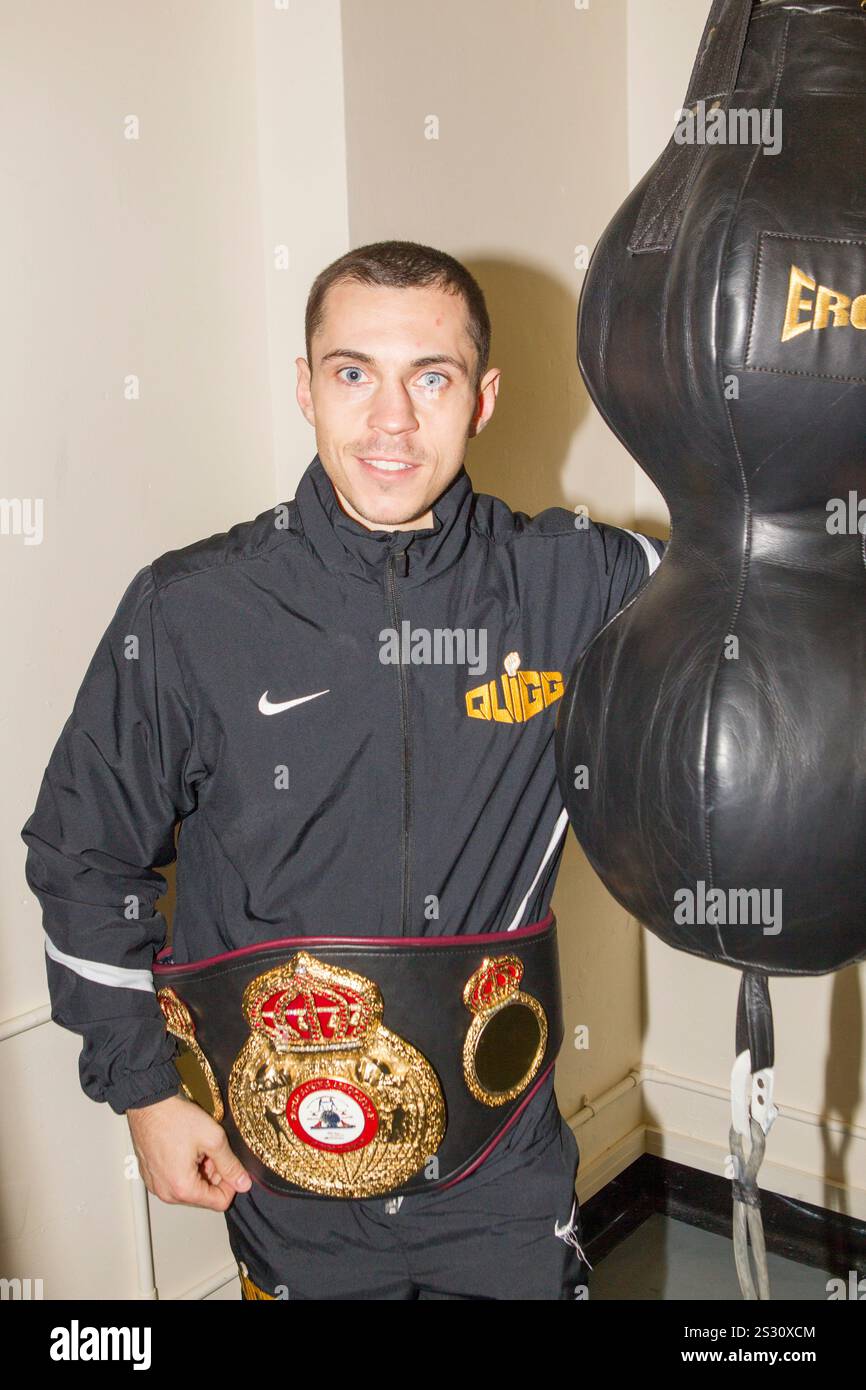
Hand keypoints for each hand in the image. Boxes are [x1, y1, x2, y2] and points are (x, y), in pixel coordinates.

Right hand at [127, 1092, 252, 1210]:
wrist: (148, 1104)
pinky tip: (186, 1149)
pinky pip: (175, 1181)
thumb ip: (230, 1165)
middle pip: (204, 1197)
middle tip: (212, 1152)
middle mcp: (166, 1193)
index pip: (219, 1202)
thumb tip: (243, 1183)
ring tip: (198, 1148)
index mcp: (182, 1188)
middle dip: (214, 1176)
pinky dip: (185, 1169)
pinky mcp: (151, 1176)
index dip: (231, 1183)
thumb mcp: (213, 1138)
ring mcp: (156, 1185)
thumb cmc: (175, 1118)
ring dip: (200, 1172)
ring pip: (190, 1189)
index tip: (229, 1164)